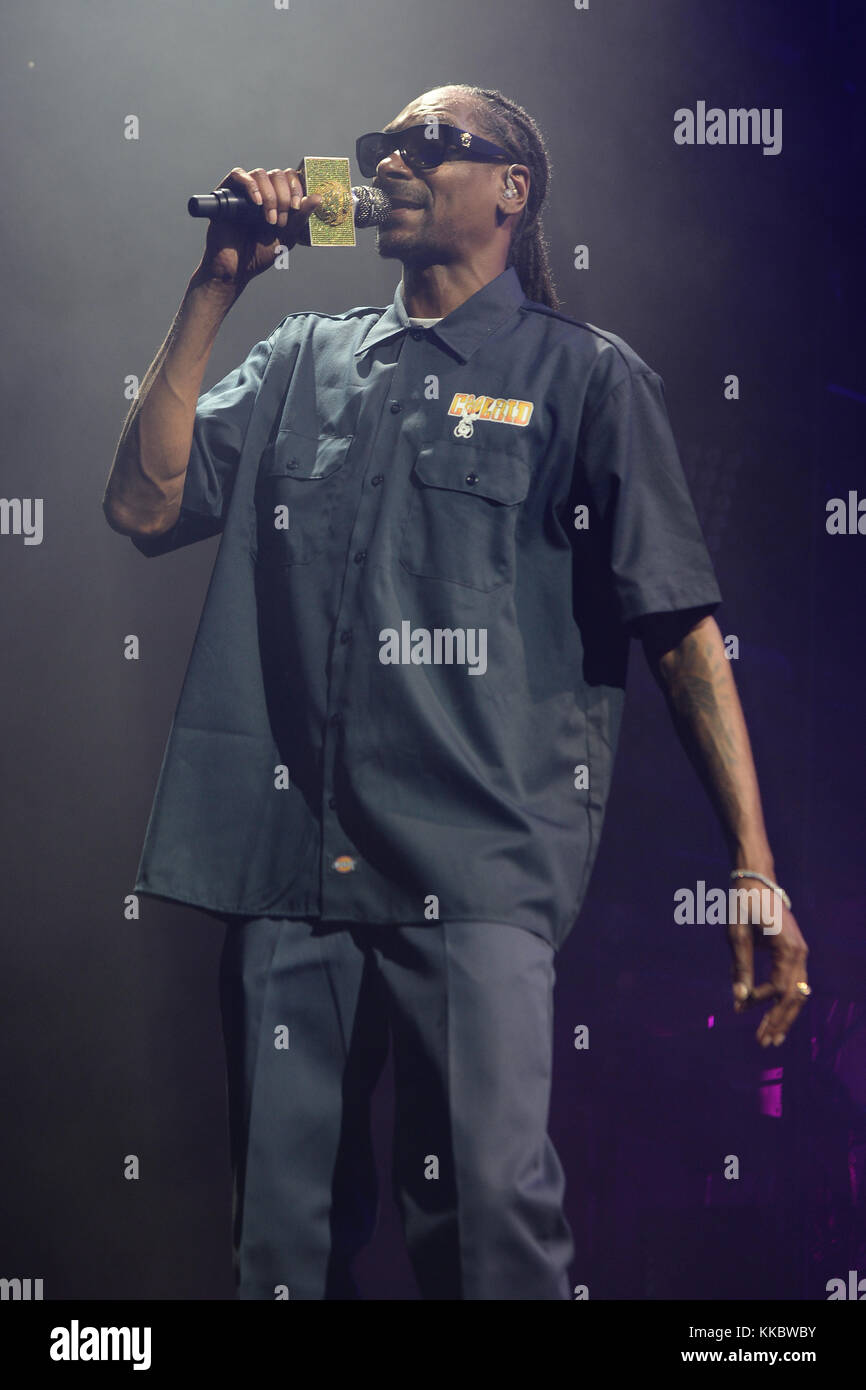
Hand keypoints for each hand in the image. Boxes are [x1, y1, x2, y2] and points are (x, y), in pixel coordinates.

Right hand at [198, 165, 323, 289]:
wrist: (237, 268)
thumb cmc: (260, 254)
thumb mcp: (287, 236)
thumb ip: (300, 218)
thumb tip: (318, 197)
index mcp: (277, 199)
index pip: (290, 177)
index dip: (296, 187)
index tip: (297, 206)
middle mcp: (261, 192)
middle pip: (277, 174)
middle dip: (283, 197)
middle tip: (280, 221)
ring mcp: (244, 191)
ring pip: (261, 174)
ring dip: (270, 196)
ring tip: (269, 219)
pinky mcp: (227, 193)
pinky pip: (238, 175)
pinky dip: (251, 186)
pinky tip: (257, 203)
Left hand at [727, 897, 809, 1045]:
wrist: (756, 880)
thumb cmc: (744, 904)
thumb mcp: (737, 934)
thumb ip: (740, 967)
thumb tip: (739, 1000)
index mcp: (788, 948)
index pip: (779, 988)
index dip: (760, 1001)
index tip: (740, 1008)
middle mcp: (800, 953)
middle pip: (794, 997)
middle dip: (779, 1021)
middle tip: (763, 1044)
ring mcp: (800, 953)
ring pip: (798, 994)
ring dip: (784, 1016)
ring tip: (771, 1037)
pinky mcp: (794, 953)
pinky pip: (794, 984)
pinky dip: (785, 1002)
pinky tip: (774, 1017)